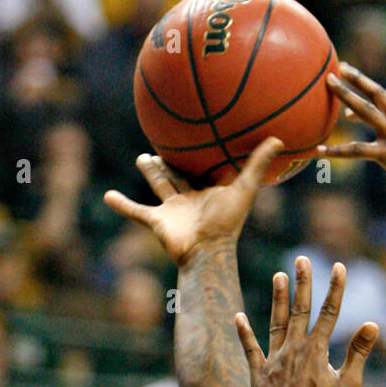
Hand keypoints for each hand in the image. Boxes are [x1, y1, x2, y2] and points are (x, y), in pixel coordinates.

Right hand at [102, 137, 281, 266]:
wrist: (206, 252)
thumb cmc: (227, 223)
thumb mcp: (244, 189)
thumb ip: (258, 165)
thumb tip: (278, 138)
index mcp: (211, 191)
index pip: (208, 169)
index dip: (207, 154)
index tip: (204, 133)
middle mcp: (192, 199)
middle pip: (181, 176)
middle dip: (174, 162)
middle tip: (166, 146)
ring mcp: (174, 210)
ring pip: (160, 186)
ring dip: (152, 173)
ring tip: (143, 159)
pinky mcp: (158, 221)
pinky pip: (136, 211)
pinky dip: (122, 205)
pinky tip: (106, 197)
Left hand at [234, 257, 377, 386]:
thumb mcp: (349, 385)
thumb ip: (358, 352)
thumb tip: (373, 324)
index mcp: (316, 351)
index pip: (330, 312)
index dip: (335, 288)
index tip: (339, 267)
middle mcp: (294, 350)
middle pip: (300, 309)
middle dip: (303, 283)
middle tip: (303, 259)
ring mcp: (274, 361)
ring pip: (276, 322)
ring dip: (278, 298)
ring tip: (279, 275)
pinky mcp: (259, 375)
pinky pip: (250, 350)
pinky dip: (244, 333)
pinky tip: (238, 316)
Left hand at [313, 62, 385, 199]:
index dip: (366, 101)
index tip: (349, 108)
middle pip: (378, 94)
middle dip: (358, 79)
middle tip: (339, 68)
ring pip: (366, 111)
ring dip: (346, 95)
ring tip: (328, 85)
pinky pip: (357, 150)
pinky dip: (337, 151)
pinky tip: (320, 151)